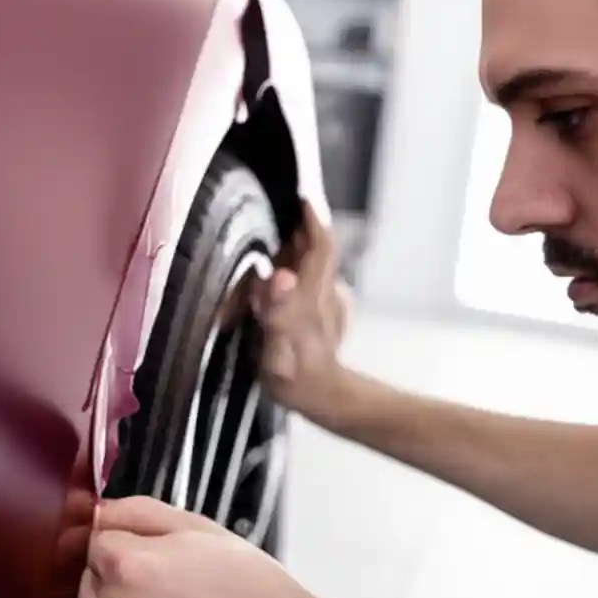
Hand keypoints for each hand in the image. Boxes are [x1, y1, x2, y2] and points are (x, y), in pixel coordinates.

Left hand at [78, 497, 356, 597]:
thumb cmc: (249, 588)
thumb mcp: (197, 527)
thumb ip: (138, 511)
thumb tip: (98, 507)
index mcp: (127, 564)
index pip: (94, 536)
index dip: (125, 537)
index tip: (154, 548)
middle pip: (88, 574)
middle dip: (118, 569)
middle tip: (169, 576)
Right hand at [251, 201, 351, 422]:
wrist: (321, 401)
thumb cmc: (294, 377)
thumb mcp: (278, 347)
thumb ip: (277, 311)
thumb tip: (279, 276)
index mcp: (313, 293)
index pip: (320, 243)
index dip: (312, 217)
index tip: (301, 196)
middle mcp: (326, 292)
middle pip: (316, 249)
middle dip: (297, 232)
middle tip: (273, 219)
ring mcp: (328, 303)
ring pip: (312, 265)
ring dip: (293, 253)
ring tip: (268, 250)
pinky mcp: (325, 314)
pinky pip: (308, 283)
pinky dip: (293, 275)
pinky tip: (276, 283)